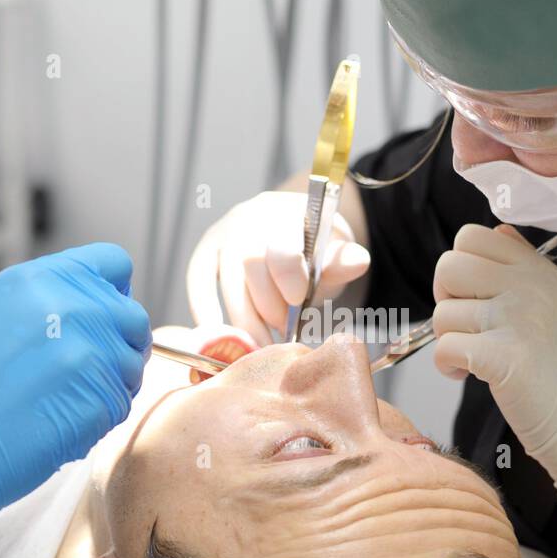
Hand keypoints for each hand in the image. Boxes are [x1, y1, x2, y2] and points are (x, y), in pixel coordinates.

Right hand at [0, 244, 151, 554]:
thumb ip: (46, 303)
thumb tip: (89, 306)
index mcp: (38, 280)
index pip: (112, 265)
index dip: (112, 293)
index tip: (101, 315)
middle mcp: (70, 308)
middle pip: (133, 317)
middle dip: (119, 343)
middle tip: (86, 370)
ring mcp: (89, 354)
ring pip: (132, 364)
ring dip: (110, 384)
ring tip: (63, 400)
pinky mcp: (99, 400)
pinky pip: (120, 404)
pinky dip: (99, 416)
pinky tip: (58, 422)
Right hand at [186, 190, 369, 345]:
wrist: (294, 238)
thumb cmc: (316, 252)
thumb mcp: (335, 254)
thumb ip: (342, 261)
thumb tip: (358, 260)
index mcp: (290, 212)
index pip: (283, 244)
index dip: (289, 278)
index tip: (298, 303)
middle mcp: (252, 216)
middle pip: (250, 265)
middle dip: (268, 306)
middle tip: (283, 331)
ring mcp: (225, 232)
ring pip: (226, 280)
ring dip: (244, 320)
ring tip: (261, 345)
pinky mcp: (206, 252)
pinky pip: (198, 280)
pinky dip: (205, 310)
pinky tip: (219, 339)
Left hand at [431, 224, 556, 490]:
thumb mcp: (553, 300)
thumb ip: (522, 263)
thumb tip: (495, 231)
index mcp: (538, 268)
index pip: (471, 235)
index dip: (459, 267)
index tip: (472, 297)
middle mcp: (529, 286)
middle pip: (448, 266)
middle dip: (445, 300)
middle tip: (466, 327)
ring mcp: (518, 319)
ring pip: (442, 313)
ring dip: (447, 340)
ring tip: (473, 358)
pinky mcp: (504, 356)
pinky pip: (445, 347)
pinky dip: (447, 367)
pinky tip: (466, 375)